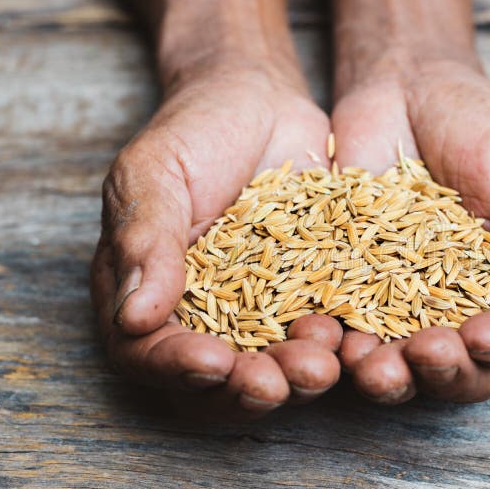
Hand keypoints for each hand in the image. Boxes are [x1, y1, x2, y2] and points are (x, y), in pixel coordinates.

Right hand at [90, 61, 344, 418]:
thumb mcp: (153, 173)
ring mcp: (264, 309)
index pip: (150, 353)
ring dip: (298, 375)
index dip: (177, 368)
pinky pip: (327, 327)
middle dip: (246, 389)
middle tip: (273, 384)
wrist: (259, 99)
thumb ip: (143, 241)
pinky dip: (342, 341)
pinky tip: (358, 337)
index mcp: (149, 294)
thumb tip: (132, 317)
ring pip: (277, 363)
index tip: (212, 363)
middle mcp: (205, 314)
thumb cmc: (192, 131)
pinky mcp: (314, 292)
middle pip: (218, 378)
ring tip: (322, 362)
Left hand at [330, 54, 489, 402]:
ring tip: (370, 362)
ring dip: (390, 373)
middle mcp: (460, 307)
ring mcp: (400, 303)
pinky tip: (329, 336)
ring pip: (402, 362)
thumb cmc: (480, 124)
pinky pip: (344, 326)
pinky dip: (337, 339)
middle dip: (446, 371)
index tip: (483, 335)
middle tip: (426, 353)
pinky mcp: (348, 287)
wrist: (404, 87)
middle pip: (464, 369)